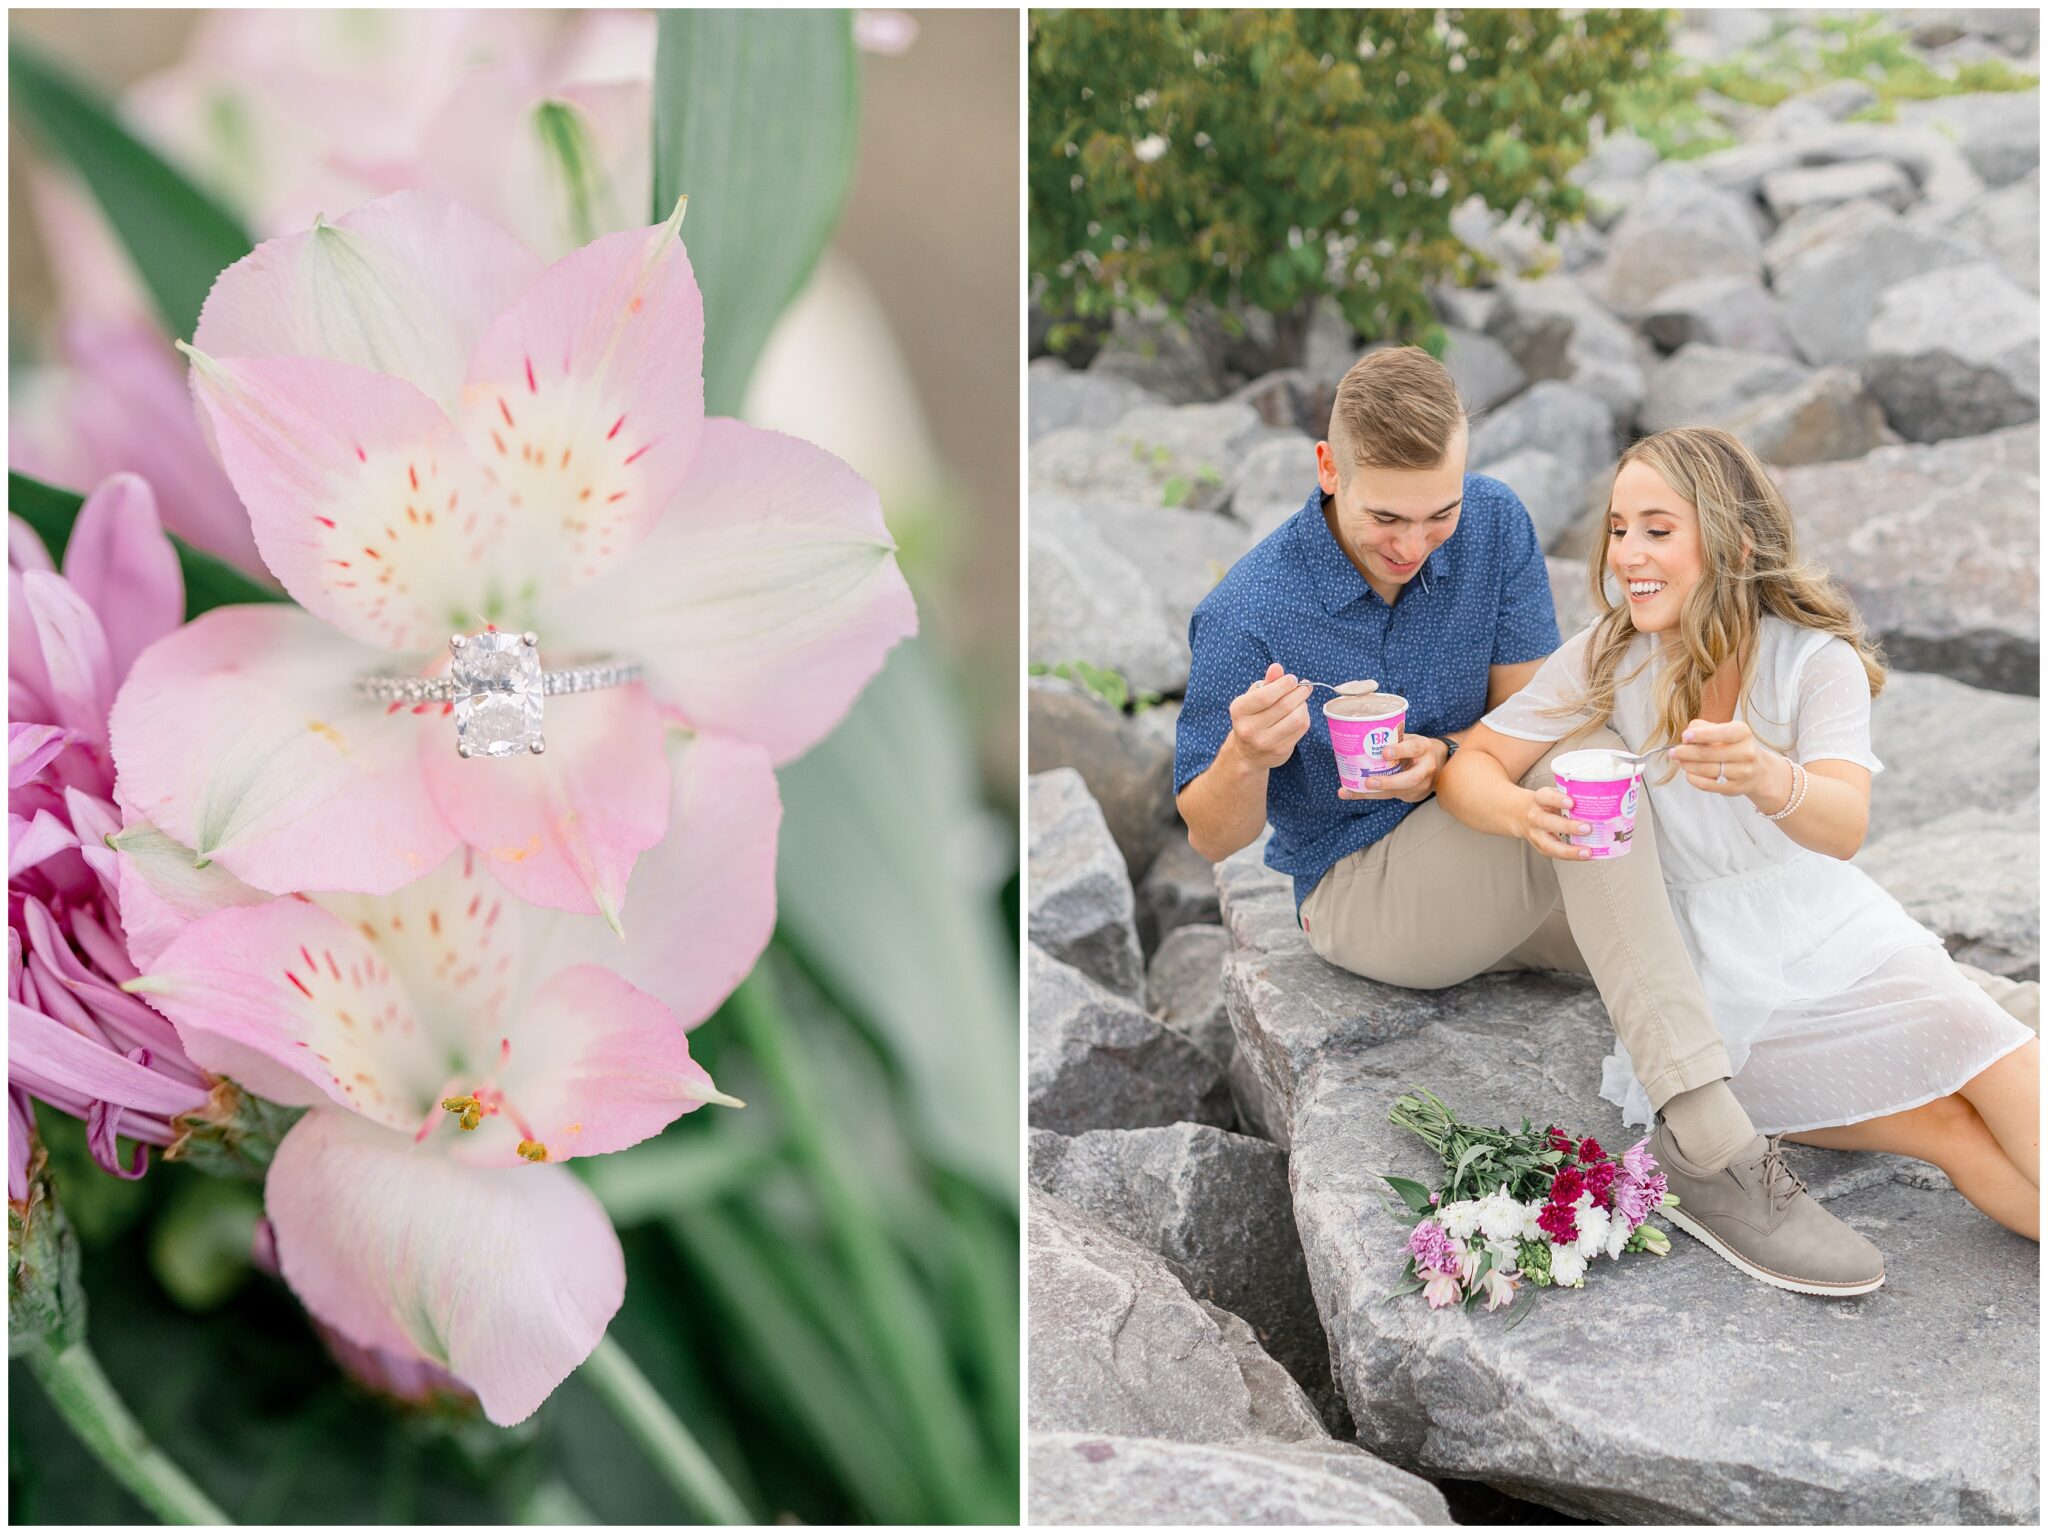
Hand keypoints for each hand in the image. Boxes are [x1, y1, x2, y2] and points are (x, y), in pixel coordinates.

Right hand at [1228, 662, 1312, 769]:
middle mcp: (1249, 728)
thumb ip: (1266, 682)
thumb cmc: (1252, 718)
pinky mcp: (1280, 751)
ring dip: (1303, 705)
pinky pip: (1301, 729)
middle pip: (1284, 705)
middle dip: (1299, 692)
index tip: (1292, 679)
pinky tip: (1299, 714)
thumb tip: (1277, 667)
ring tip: (1301, 701)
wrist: (1247, 753)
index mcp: (1239, 710)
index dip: (1284, 684)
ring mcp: (1265, 742)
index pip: (1266, 695)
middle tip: (1304, 687)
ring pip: (1297, 718)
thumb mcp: (1253, 698)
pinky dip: (1305, 717)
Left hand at [1337, 734, 1446, 804]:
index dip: (1400, 751)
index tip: (1384, 752)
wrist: (1438, 763)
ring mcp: (1422, 784)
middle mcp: (1426, 767)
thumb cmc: (1415, 748)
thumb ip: (1392, 738)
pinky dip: (1372, 795)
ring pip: (1399, 792)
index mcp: (1424, 747)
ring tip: (1351, 792)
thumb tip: (1361, 734)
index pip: (1414, 748)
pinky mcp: (1414, 794)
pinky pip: (1392, 796)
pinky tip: (1354, 793)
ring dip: (1374, 793)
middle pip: (1411, 778)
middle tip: (1368, 782)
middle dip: (1388, 782)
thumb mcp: (1409, 738)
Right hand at [1517, 784, 1593, 861]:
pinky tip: (1585, 856)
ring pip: (1548, 844)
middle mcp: (1534, 817)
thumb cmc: (1543, 802)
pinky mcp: (1540, 847)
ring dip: (1569, 850)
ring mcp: (1536, 834)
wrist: (1518, 814)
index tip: (1572, 802)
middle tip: (1587, 828)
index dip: (1557, 799)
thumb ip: (1569, 794)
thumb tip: (1600, 793)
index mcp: (1538, 800)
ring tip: (1586, 852)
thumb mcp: (1551, 793)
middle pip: (1547, 822)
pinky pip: (1555, 854)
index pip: (1545, 797)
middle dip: (1567, 827)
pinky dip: (1571, 856)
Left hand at [1667, 719, 1788, 801]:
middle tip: (1673, 752)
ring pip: (1705, 770)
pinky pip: (1706, 784)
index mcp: (1743, 733)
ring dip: (1687, 765)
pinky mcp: (1734, 788)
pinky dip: (1692, 778)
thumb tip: (1686, 736)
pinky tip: (1689, 772)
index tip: (1684, 736)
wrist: (1758, 770)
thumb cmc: (1734, 745)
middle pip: (1708, 753)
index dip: (1701, 735)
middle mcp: (1746, 752)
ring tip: (1680, 761)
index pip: (1722, 733)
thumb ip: (1704, 727)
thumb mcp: (1725, 729)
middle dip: (1685, 752)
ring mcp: (1742, 772)